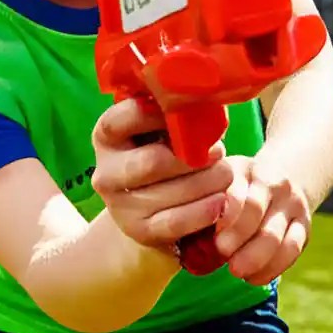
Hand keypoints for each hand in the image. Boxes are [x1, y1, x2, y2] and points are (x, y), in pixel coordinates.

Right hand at [91, 98, 233, 252]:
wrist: (149, 208)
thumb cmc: (164, 153)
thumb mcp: (162, 131)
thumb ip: (175, 115)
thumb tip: (208, 100)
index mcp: (107, 137)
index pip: (120, 119)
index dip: (155, 114)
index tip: (185, 113)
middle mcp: (106, 172)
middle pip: (152, 162)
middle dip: (193, 157)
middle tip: (218, 151)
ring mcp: (120, 205)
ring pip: (170, 192)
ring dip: (208, 182)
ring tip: (226, 175)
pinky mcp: (140, 231)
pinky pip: (175, 222)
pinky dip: (203, 212)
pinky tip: (221, 202)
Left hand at [213, 154, 310, 284]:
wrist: (281, 176)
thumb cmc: (234, 189)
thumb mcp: (219, 182)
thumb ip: (202, 201)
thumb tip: (179, 234)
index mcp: (243, 168)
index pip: (236, 191)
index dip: (225, 217)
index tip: (214, 238)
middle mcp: (271, 181)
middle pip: (256, 211)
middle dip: (239, 239)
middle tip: (224, 258)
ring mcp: (291, 202)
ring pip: (276, 234)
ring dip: (255, 258)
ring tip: (237, 271)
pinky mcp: (304, 223)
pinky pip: (293, 248)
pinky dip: (273, 267)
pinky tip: (255, 278)